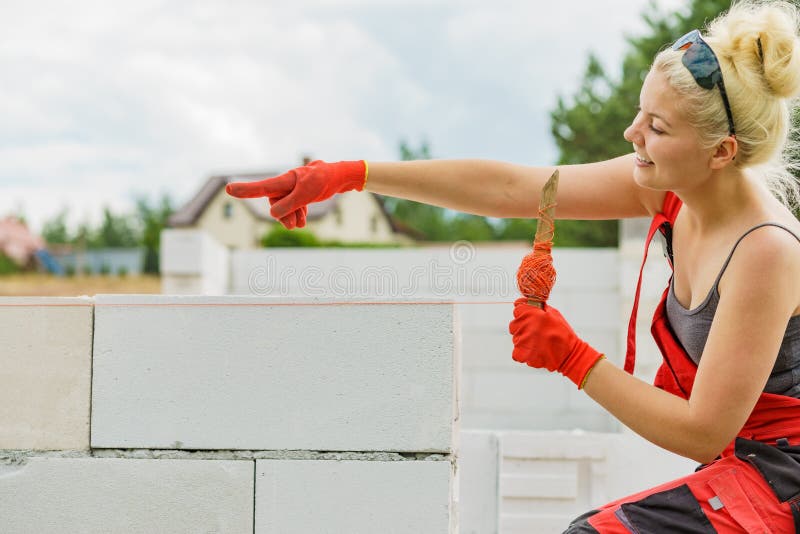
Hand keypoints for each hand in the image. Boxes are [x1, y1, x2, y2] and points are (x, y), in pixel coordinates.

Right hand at [225, 160, 366, 228]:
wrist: (338, 176)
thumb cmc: (322, 180)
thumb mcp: (306, 194)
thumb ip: (289, 204)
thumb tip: (272, 214)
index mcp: (284, 180)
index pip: (261, 187)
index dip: (245, 190)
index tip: (228, 189)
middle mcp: (284, 184)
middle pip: (274, 204)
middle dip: (283, 215)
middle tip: (294, 225)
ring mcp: (291, 189)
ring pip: (283, 208)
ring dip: (291, 217)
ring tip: (301, 223)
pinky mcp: (298, 194)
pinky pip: (292, 207)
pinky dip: (297, 214)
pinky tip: (303, 219)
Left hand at [508, 298, 604, 388]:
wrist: (570, 354)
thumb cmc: (563, 332)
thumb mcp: (553, 313)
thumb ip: (538, 306)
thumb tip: (524, 301)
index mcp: (532, 314)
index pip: (517, 309)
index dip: (524, 313)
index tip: (531, 318)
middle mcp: (525, 326)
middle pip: (514, 325)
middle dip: (523, 327)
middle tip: (536, 332)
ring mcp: (522, 341)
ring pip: (516, 338)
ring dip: (524, 340)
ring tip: (538, 343)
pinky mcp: (522, 354)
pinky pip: (516, 353)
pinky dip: (523, 353)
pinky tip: (534, 352)